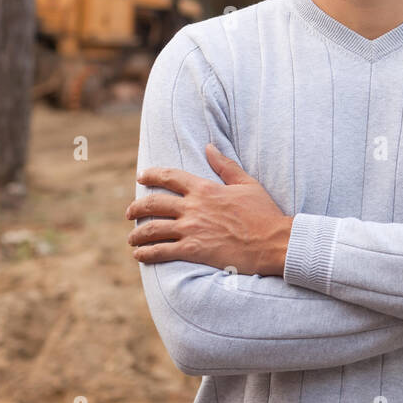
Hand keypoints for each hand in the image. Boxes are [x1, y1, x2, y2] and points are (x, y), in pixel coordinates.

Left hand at [126, 143, 292, 275]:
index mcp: (205, 189)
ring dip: (138, 234)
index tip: (141, 176)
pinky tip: (139, 255)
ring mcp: (191, 230)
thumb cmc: (264, 213)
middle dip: (136, 207)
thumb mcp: (247, 184)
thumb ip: (225, 166)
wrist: (273, 241)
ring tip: (132, 239)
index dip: (152, 175)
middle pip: (154, 204)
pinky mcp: (193, 250)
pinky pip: (161, 251)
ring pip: (152, 229)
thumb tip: (209, 147)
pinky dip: (146, 253)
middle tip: (129, 212)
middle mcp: (193, 208)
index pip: (170, 177)